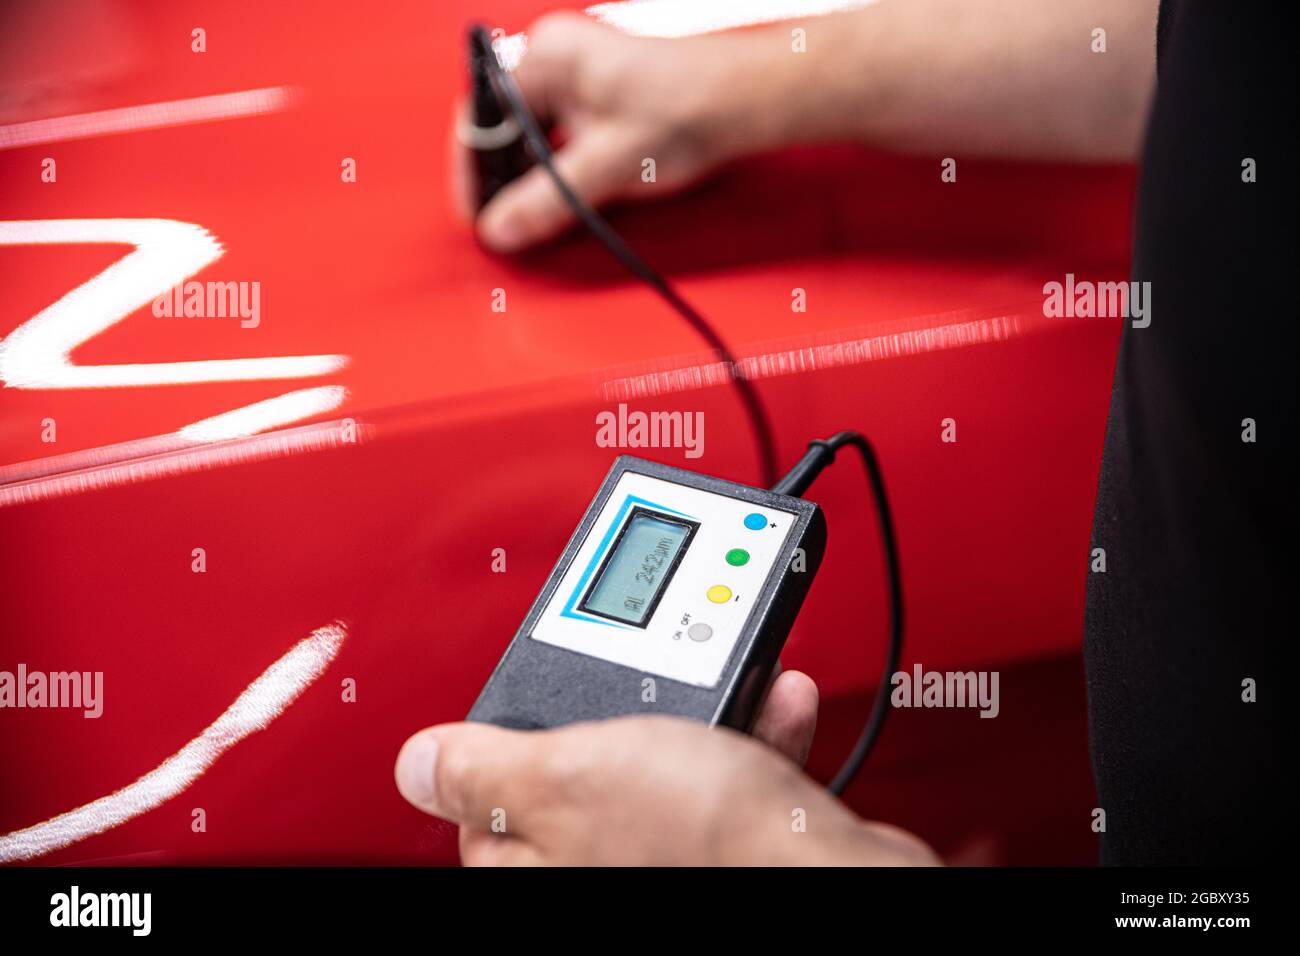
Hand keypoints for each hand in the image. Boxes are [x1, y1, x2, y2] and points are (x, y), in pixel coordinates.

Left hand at [395, 667, 938, 864]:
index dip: (505, 742)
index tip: (537, 701)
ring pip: (662, 761)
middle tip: (641, 665)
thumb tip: (417, 763)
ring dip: (698, 704)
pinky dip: (748, 729)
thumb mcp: (566, 772)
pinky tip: (764, 695)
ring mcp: (667, 855)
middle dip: (621, 705)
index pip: (482, 809)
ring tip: (718, 664)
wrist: (829, 868)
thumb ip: (483, 765)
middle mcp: (599, 866)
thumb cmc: (699, 837)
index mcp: (534, 867)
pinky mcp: (730, 842)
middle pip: (580, 772)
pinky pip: (726, 774)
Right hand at [453, 12, 762, 252]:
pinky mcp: (601, 95)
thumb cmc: (688, 108)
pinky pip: (559, 135)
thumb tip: (502, 229)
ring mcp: (579, 75)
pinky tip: (567, 196)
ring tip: (536, 215)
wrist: (745, 100)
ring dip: (532, 177)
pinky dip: (557, 169)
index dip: (474, 174)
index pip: (482, 118)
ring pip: (532, 135)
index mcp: (546, 59)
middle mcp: (557, 59)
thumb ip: (547, 203)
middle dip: (504, 179)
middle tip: (505, 224)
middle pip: (505, 128)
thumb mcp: (605, 167)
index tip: (477, 215)